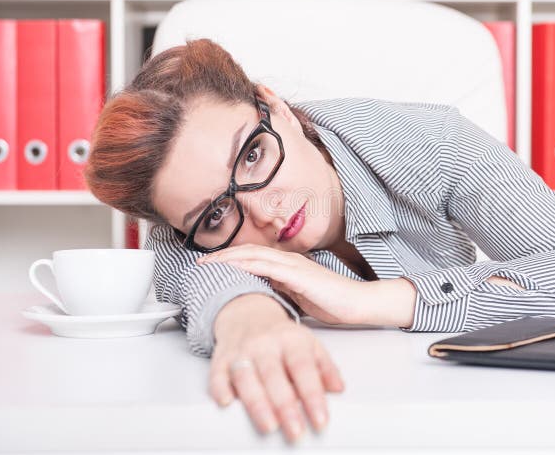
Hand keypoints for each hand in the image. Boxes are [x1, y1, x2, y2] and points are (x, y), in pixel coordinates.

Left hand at [198, 244, 370, 324]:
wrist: (356, 303)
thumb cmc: (332, 303)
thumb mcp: (299, 297)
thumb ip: (281, 290)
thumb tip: (261, 293)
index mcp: (288, 266)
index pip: (253, 257)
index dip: (229, 259)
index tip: (209, 266)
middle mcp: (288, 260)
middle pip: (248, 252)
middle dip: (221, 256)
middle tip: (199, 262)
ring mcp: (293, 265)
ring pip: (253, 255)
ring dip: (228, 258)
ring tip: (207, 264)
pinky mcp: (298, 275)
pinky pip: (267, 267)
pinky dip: (246, 266)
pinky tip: (232, 269)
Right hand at [210, 294, 344, 442]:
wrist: (248, 313)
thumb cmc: (280, 335)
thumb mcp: (309, 344)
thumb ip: (325, 367)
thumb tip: (338, 388)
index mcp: (291, 339)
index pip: (303, 368)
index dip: (313, 395)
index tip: (320, 419)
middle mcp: (265, 344)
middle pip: (274, 375)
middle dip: (285, 406)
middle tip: (296, 431)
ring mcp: (241, 350)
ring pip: (246, 377)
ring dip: (257, 403)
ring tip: (269, 425)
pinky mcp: (221, 358)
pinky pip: (217, 374)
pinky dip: (220, 389)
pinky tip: (227, 403)